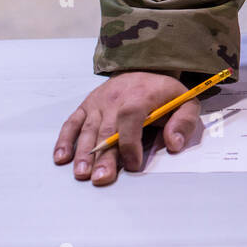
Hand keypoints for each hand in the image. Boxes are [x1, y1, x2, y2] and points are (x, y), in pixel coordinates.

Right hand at [53, 72, 202, 185]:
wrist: (145, 68)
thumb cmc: (164, 92)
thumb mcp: (185, 102)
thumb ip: (183, 122)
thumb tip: (173, 143)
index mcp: (140, 96)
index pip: (130, 118)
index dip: (130, 143)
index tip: (133, 164)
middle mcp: (115, 98)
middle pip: (106, 129)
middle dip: (103, 156)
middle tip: (101, 179)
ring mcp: (98, 102)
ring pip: (88, 129)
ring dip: (83, 153)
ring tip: (82, 174)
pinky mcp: (87, 106)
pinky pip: (72, 123)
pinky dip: (65, 140)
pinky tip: (61, 158)